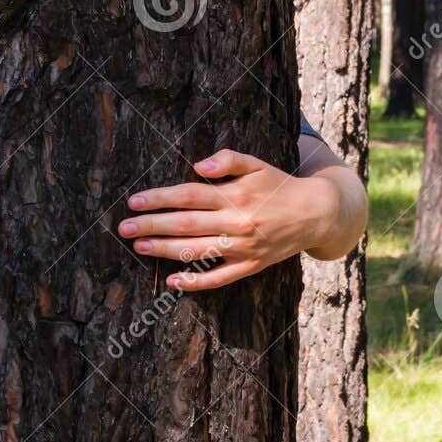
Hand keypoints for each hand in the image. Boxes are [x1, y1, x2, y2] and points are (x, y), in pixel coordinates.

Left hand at [116, 147, 347, 291]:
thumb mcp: (257, 163)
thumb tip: (198, 164)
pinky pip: (219, 279)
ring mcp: (243, 248)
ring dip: (165, 251)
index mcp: (235, 195)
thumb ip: (228, 159)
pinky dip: (195, 282)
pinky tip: (172, 281)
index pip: (188, 196)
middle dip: (152, 226)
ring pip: (197, 252)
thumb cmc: (279, 185)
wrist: (316, 213)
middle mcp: (237, 223)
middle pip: (186, 224)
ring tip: (139, 247)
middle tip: (124, 228)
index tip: (134, 202)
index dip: (158, 199)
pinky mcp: (250, 266)